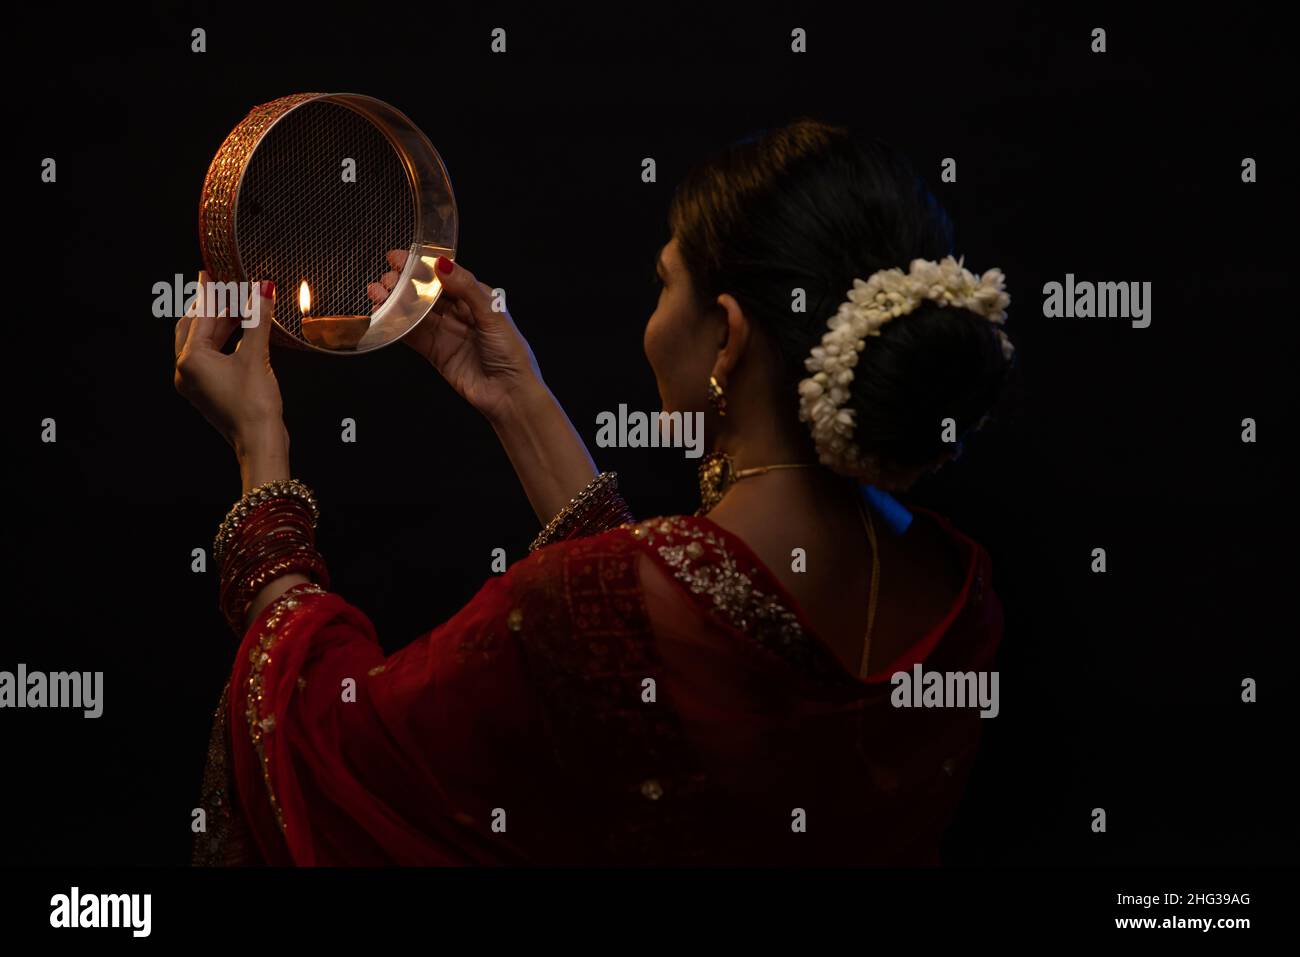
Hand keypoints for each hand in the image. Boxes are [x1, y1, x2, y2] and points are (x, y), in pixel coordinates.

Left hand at [174, 274, 284, 454]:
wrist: (259, 441)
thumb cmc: (254, 404)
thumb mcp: (256, 356)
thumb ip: (258, 320)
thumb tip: (262, 289)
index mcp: (190, 360)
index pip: (199, 316)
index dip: (208, 292)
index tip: (210, 272)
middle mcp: (186, 372)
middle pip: (194, 328)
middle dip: (210, 307)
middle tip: (223, 286)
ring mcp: (196, 383)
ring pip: (202, 344)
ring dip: (219, 324)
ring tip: (236, 306)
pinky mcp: (209, 391)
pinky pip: (210, 358)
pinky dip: (223, 341)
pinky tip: (239, 332)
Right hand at [368, 251, 543, 421]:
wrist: (509, 396)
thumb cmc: (511, 354)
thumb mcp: (492, 315)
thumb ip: (466, 289)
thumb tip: (441, 264)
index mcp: (477, 299)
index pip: (445, 277)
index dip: (422, 267)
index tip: (400, 258)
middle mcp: (460, 313)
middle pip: (427, 293)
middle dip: (404, 283)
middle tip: (386, 278)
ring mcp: (446, 333)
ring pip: (415, 313)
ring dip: (396, 302)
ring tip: (377, 292)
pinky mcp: (435, 352)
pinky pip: (412, 335)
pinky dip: (396, 325)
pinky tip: (382, 315)